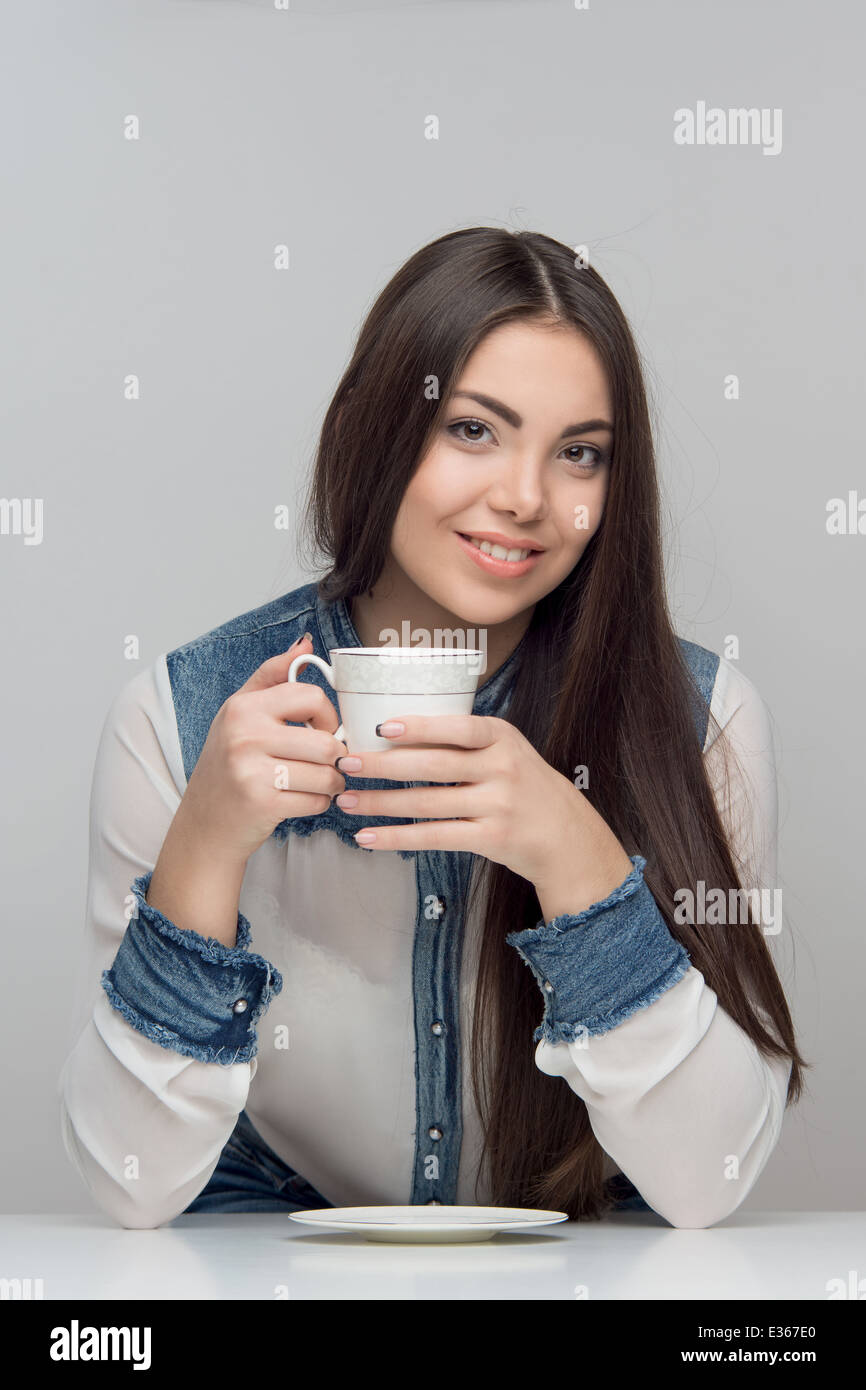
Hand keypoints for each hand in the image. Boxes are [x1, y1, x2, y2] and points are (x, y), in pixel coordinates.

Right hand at [177, 635, 346, 864]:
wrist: (204, 822)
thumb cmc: (228, 763)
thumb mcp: (240, 712)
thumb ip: (272, 676)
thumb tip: (306, 645)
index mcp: (244, 707)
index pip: (311, 697)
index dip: (329, 716)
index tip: (323, 729)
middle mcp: (245, 735)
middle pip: (326, 742)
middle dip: (335, 757)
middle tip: (325, 763)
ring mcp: (252, 771)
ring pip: (327, 774)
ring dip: (331, 783)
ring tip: (316, 782)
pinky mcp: (263, 804)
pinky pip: (317, 800)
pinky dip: (318, 803)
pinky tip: (301, 799)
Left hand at [334, 713, 630, 900]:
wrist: (566, 834)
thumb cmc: (524, 785)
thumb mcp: (507, 750)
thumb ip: (465, 740)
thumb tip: (397, 731)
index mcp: (502, 737)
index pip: (458, 728)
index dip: (420, 727)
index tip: (382, 727)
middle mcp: (502, 768)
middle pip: (434, 767)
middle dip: (384, 765)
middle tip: (347, 764)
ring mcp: (498, 805)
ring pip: (427, 803)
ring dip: (381, 803)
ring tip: (347, 801)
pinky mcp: (491, 838)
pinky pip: (434, 837)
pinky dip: (397, 838)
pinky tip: (369, 837)